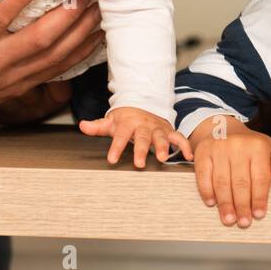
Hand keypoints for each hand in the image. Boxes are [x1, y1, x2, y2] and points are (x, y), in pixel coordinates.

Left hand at [78, 106, 193, 167]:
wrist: (144, 105)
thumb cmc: (126, 119)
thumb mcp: (111, 121)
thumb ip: (97, 126)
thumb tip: (82, 125)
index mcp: (128, 124)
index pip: (120, 136)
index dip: (116, 147)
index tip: (111, 159)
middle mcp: (144, 126)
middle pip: (142, 138)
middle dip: (141, 150)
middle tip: (139, 164)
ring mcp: (157, 128)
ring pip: (161, 137)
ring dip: (163, 147)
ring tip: (162, 159)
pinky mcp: (169, 131)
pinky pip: (179, 138)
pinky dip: (184, 146)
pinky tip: (188, 156)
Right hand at [189, 116, 270, 227]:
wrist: (222, 127)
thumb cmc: (247, 144)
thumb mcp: (269, 146)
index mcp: (257, 146)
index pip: (260, 177)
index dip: (259, 198)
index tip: (259, 214)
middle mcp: (238, 146)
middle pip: (241, 182)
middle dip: (242, 205)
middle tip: (244, 222)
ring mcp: (219, 149)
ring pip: (222, 181)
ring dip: (225, 203)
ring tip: (229, 219)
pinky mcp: (203, 152)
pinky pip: (203, 175)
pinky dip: (206, 191)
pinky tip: (211, 203)